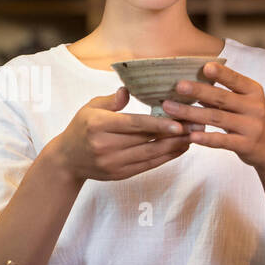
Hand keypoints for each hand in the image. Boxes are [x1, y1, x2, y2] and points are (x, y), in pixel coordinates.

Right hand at [51, 87, 191, 183]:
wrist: (67, 160)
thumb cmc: (81, 128)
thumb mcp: (90, 107)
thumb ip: (110, 100)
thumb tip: (127, 89)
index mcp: (98, 125)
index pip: (133, 124)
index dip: (157, 124)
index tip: (177, 122)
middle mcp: (105, 145)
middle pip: (146, 140)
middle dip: (174, 134)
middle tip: (196, 125)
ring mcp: (113, 163)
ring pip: (150, 154)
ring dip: (174, 146)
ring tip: (193, 137)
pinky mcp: (120, 174)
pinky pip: (148, 165)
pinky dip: (166, 157)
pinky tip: (180, 148)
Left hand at [161, 61, 264, 170]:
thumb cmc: (251, 120)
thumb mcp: (243, 103)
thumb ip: (222, 94)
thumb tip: (192, 81)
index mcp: (253, 91)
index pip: (236, 79)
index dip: (221, 73)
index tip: (204, 66)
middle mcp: (254, 107)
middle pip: (222, 98)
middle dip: (198, 91)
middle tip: (178, 86)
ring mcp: (251, 127)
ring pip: (217, 118)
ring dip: (192, 113)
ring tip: (171, 109)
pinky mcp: (246, 145)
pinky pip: (223, 141)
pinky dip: (207, 138)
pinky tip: (191, 136)